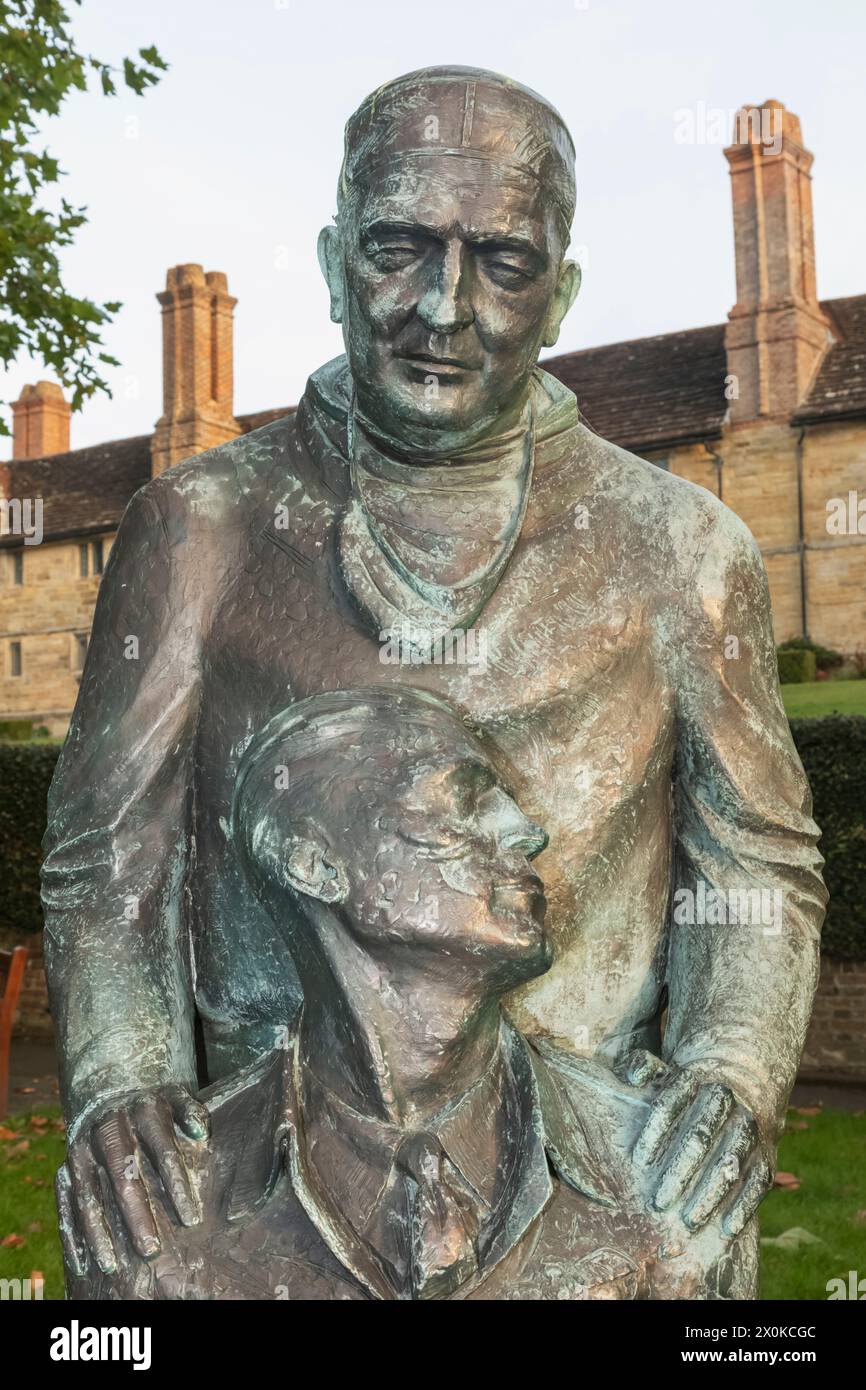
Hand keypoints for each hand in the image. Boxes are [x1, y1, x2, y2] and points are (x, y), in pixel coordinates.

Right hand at [56, 1084, 208, 1276]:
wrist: (108, 1090)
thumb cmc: (153, 1105)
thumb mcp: (176, 1095)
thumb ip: (192, 1111)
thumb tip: (201, 1131)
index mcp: (142, 1112)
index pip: (163, 1151)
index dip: (177, 1185)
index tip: (192, 1220)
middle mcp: (109, 1130)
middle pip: (122, 1176)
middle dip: (136, 1214)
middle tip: (151, 1250)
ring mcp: (82, 1150)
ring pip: (88, 1194)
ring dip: (98, 1232)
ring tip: (112, 1266)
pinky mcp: (64, 1167)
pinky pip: (64, 1203)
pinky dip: (71, 1233)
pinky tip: (83, 1263)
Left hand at [621, 1051, 772, 1236]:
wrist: (746, 1080)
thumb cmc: (690, 1085)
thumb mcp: (665, 1068)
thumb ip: (640, 1065)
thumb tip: (635, 1079)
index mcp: (697, 1077)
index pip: (671, 1102)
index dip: (655, 1130)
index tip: (637, 1160)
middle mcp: (727, 1100)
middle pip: (700, 1137)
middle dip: (679, 1172)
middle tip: (657, 1203)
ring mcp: (750, 1127)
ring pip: (730, 1162)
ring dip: (710, 1194)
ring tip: (688, 1222)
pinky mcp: (767, 1153)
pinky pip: (759, 1181)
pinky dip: (745, 1206)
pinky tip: (727, 1230)